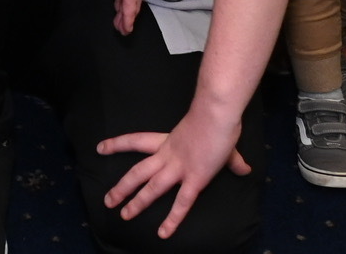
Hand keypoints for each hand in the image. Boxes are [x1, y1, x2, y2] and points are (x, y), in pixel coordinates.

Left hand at [95, 106, 250, 240]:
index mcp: (168, 142)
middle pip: (138, 171)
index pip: (136, 141)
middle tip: (108, 200)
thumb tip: (245, 169)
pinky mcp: (194, 179)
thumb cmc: (216, 119)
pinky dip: (172, 219)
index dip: (118, 145)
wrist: (217, 113)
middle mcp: (168, 156)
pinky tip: (163, 233)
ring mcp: (179, 168)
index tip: (100, 148)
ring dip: (137, 202)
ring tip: (124, 215)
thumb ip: (230, 159)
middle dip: (122, 187)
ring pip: (152, 188)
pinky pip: (182, 203)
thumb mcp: (218, 139)